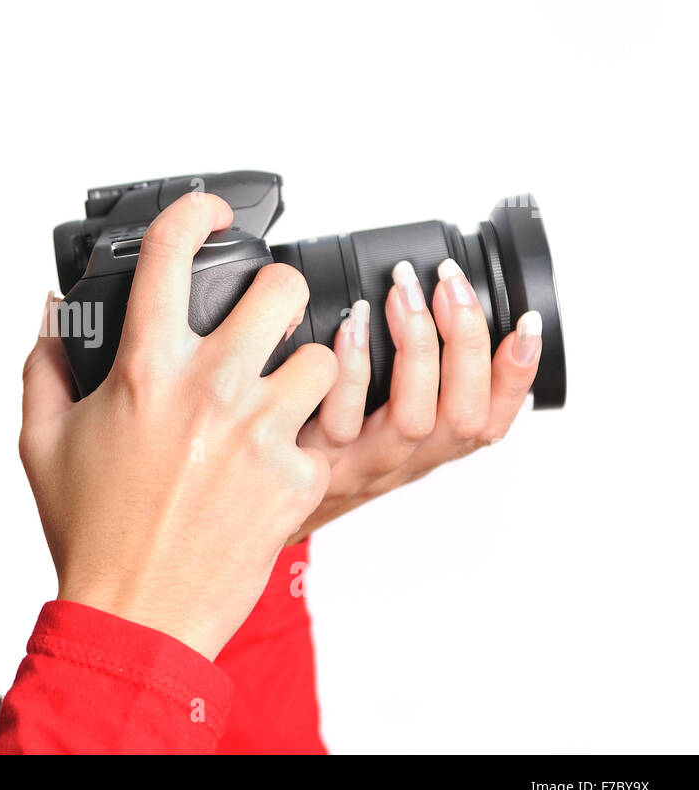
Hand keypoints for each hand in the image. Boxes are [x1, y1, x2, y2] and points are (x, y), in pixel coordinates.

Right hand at [19, 192, 337, 660]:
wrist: (136, 614)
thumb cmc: (91, 532)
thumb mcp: (42, 441)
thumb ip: (45, 364)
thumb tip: (53, 312)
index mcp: (145, 371)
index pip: (173, 254)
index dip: (194, 211)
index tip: (207, 213)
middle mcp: (210, 390)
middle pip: (283, 289)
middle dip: (279, 291)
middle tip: (266, 315)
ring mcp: (260, 433)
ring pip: (325, 357)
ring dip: (305, 370)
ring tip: (277, 396)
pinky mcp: (295, 478)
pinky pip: (323, 434)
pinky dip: (302, 444)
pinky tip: (268, 465)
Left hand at [287, 256, 543, 544]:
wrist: (264, 505)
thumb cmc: (324, 453)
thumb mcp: (379, 422)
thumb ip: (411, 381)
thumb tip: (435, 306)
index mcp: (428, 449)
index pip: (492, 419)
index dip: (517, 376)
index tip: (526, 322)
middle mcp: (403, 460)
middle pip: (461, 415)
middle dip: (467, 342)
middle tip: (450, 283)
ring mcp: (359, 463)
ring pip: (412, 420)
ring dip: (416, 347)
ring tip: (403, 293)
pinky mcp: (313, 460)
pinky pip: (341, 419)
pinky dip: (351, 368)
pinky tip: (350, 327)